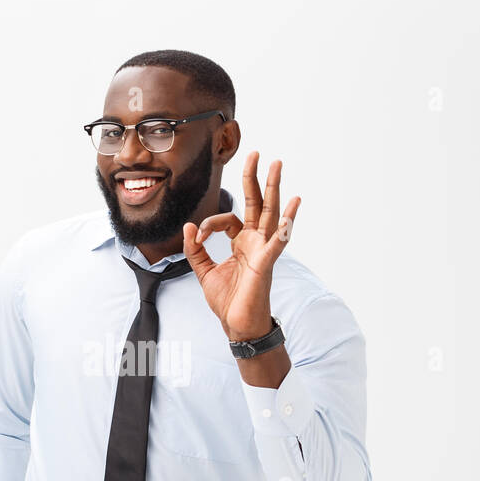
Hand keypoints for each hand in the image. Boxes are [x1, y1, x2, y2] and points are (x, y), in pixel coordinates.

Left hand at [183, 151, 299, 340]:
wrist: (238, 327)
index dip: (208, 223)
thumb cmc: (228, 302)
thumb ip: (195, 250)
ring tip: (277, 165)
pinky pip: (277, 240)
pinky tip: (292, 206)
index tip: (196, 237)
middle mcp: (255, 242)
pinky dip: (285, 223)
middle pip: (256, 204)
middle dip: (255, 179)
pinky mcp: (266, 262)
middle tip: (257, 154)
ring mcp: (263, 250)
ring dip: (273, 188)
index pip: (227, 219)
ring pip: (269, 213)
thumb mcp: (204, 272)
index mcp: (241, 243)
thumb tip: (187, 227)